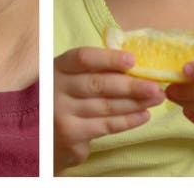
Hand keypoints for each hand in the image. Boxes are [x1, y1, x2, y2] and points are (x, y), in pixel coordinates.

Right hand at [53, 47, 165, 173]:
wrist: (37, 135)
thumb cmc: (60, 98)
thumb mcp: (67, 77)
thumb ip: (91, 69)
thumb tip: (133, 63)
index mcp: (57, 68)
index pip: (83, 58)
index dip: (109, 58)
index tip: (133, 60)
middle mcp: (56, 90)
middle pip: (99, 84)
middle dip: (131, 85)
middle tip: (156, 85)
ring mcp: (61, 114)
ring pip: (106, 106)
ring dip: (136, 103)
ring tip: (157, 99)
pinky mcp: (70, 136)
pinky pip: (106, 126)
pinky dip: (128, 121)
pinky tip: (143, 115)